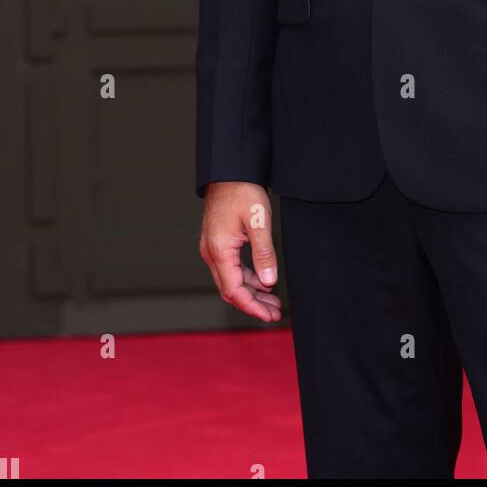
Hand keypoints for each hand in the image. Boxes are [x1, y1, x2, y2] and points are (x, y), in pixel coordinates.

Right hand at [199, 182, 282, 322]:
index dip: (252, 306)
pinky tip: (262, 281)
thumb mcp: (259, 222)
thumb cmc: (243, 191)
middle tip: (275, 312)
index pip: (234, 290)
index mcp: (220, 251)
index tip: (269, 315)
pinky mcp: (218, 243)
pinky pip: (230, 269)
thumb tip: (269, 282)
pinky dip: (246, 278)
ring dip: (251, 292)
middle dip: (253, 303)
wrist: (229, 171)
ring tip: (273, 300)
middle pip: (231, 289)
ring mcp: (213, 248)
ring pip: (230, 280)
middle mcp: (212, 253)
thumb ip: (264, 253)